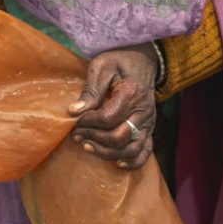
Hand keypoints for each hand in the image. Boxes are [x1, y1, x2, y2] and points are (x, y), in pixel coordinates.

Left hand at [69, 45, 157, 169]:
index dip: (88, 123)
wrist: (143, 59)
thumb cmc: (119, 61)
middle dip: (94, 138)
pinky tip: (117, 164)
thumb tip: (73, 112)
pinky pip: (145, 152)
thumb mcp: (101, 67)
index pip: (108, 118)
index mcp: (131, 93)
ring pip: (131, 149)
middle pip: (118, 137)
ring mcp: (149, 122)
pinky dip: (133, 162)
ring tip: (87, 146)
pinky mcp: (149, 129)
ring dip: (107, 153)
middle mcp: (143, 111)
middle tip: (76, 135)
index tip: (75, 120)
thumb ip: (90, 91)